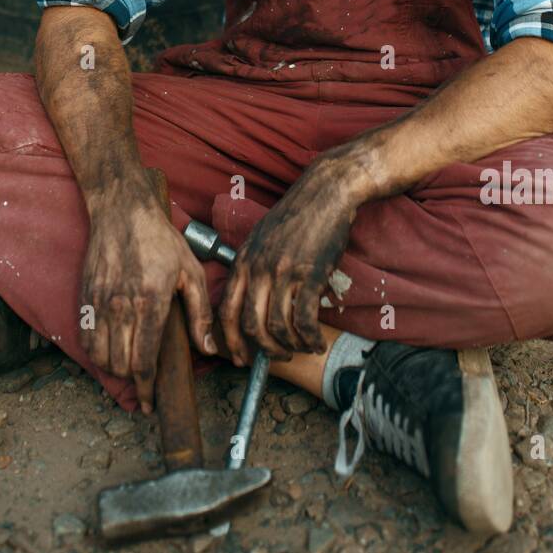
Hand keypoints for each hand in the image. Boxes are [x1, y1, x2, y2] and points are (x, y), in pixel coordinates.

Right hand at [80, 167, 216, 412]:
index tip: (150, 403)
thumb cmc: (161, 240)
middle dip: (133, 382)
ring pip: (100, 355)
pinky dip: (95, 354)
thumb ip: (200, 313)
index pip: (143, 361)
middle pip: (120, 364)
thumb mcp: (190, 272)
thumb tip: (209, 349)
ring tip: (128, 370)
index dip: (146, 389)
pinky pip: (85, 338)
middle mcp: (122, 305)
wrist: (122, 211)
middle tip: (144, 386)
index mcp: (151, 302)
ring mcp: (99, 301)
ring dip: (114, 370)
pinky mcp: (85, 296)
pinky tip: (109, 353)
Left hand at [218, 157, 355, 366]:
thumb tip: (251, 302)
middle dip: (264, 351)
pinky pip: (305, 320)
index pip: (227, 311)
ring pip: (278, 327)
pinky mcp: (310, 275)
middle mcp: (258, 269)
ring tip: (302, 348)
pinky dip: (310, 338)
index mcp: (243, 260)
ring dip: (291, 346)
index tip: (240, 359)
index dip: (231, 341)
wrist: (325, 193)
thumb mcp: (262, 238)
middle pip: (251, 326)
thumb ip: (253, 267)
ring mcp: (283, 273)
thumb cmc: (296, 216)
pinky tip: (317, 341)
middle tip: (278, 357)